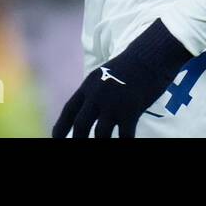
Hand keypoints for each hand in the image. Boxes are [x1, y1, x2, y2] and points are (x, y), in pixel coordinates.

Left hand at [52, 18, 191, 138]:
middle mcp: (96, 95)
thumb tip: (90, 109)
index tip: (55, 138)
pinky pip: (124, 136)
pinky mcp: (131, 110)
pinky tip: (123, 144)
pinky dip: (122, 143)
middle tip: (74, 148)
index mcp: (88, 86)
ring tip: (100, 149)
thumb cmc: (130, 66)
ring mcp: (113, 103)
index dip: (60, 127)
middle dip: (77, 141)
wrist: (150, 56)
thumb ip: (95, 91)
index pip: (69, 110)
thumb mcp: (105, 75)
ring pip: (99, 134)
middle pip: (80, 125)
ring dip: (99, 144)